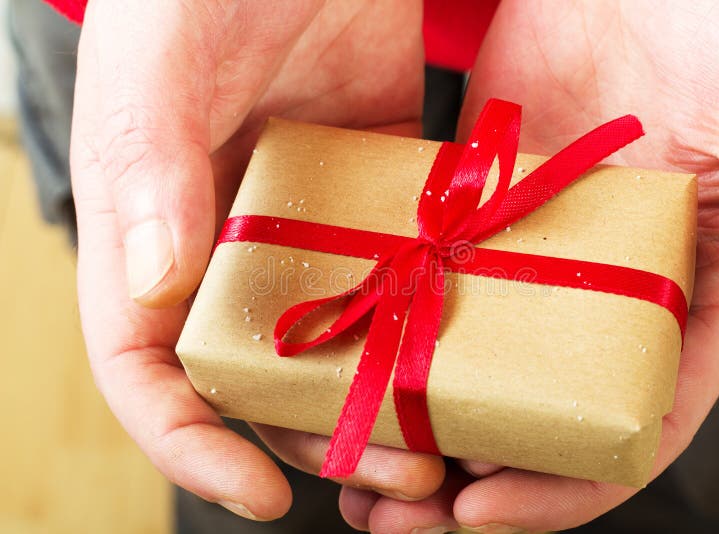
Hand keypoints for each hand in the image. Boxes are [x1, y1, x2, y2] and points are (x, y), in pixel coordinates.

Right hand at [70, 0, 443, 520]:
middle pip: (260, 375)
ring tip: (450, 441)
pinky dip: (432, 327)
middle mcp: (229, 242)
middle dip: (321, 438)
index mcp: (154, 226)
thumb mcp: (164, 56)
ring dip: (388, 399)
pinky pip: (399, 278)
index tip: (259, 494)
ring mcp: (308, 227)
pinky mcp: (375, 201)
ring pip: (339, 342)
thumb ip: (148, 161)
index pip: (147, 362)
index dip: (190, 441)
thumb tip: (152, 287)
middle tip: (404, 473)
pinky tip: (482, 356)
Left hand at [340, 0, 718, 530]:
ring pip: (468, 360)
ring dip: (412, 416)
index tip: (481, 512)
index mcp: (685, 294)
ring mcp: (529, 251)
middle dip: (465, 474)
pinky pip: (421, 281)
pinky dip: (384, 328)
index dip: (562, 484)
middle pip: (534, 412)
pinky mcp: (470, 203)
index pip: (630, 425)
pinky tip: (335, 357)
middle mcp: (602, 289)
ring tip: (346, 456)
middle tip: (391, 516)